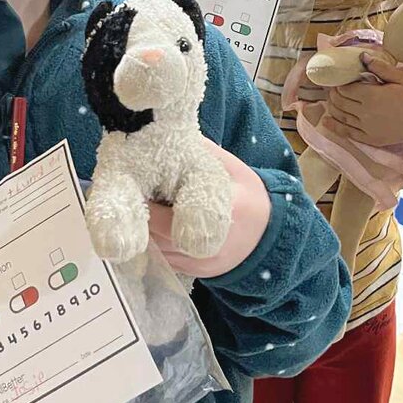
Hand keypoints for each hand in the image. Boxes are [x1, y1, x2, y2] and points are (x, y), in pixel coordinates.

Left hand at [147, 139, 270, 277]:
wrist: (270, 236)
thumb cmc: (251, 198)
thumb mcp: (234, 169)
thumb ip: (205, 151)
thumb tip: (174, 128)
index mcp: (218, 212)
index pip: (164, 213)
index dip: (144, 198)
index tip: (134, 182)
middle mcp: (205, 244)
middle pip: (153, 233)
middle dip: (140, 213)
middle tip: (132, 192)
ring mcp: (199, 263)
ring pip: (153, 249)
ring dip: (144, 229)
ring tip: (143, 207)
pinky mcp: (194, 273)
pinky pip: (162, 259)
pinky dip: (155, 242)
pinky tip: (157, 225)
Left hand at [323, 56, 402, 147]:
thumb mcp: (400, 77)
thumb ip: (379, 67)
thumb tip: (361, 56)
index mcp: (372, 96)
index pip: (345, 89)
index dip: (339, 84)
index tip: (338, 79)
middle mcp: (365, 113)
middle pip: (340, 102)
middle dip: (333, 94)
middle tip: (333, 88)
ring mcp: (367, 128)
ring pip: (341, 117)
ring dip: (332, 108)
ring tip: (330, 100)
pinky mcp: (371, 139)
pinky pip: (347, 133)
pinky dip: (335, 127)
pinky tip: (326, 121)